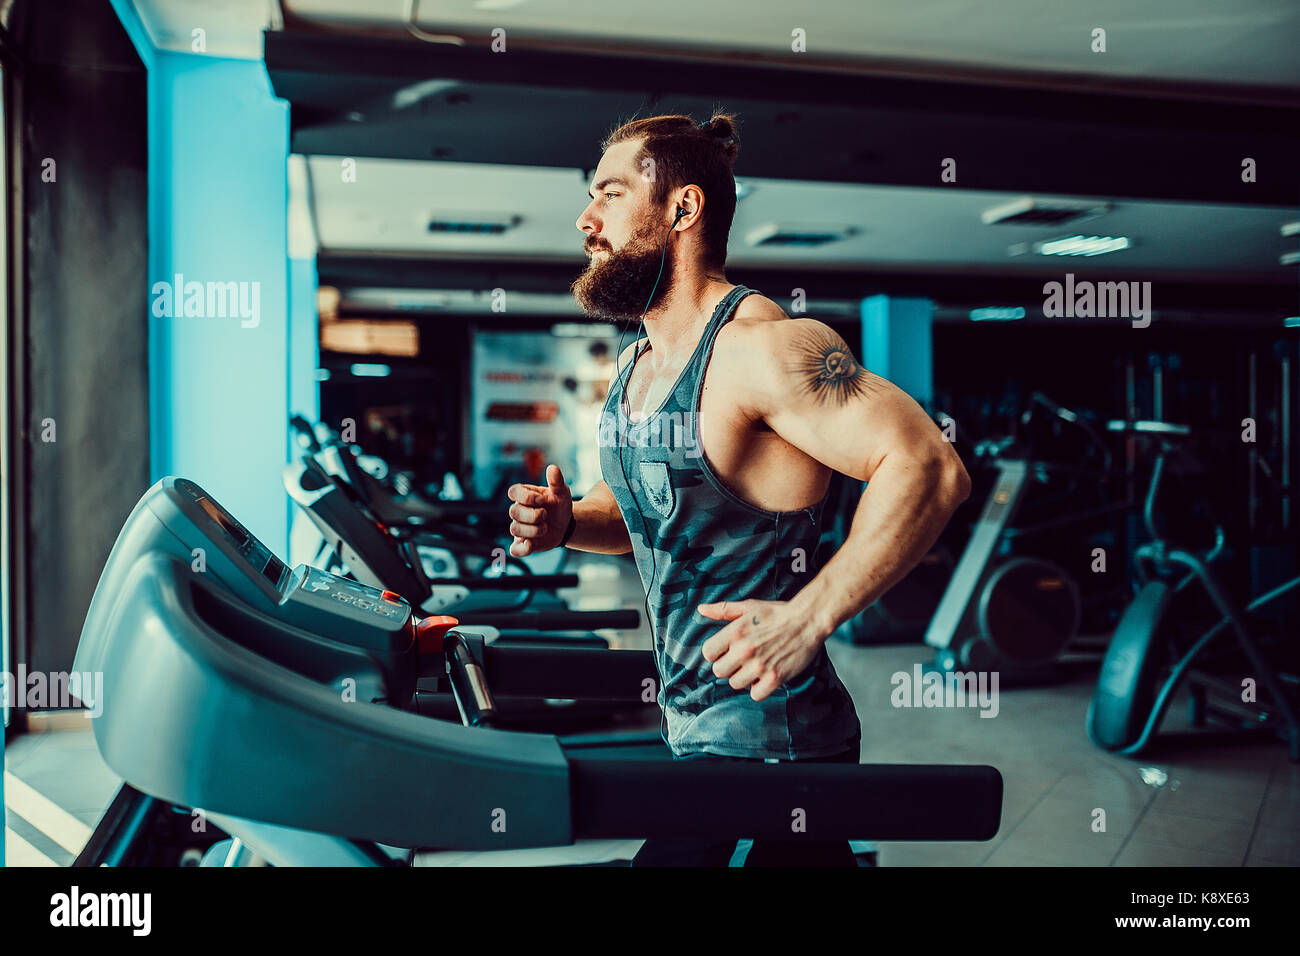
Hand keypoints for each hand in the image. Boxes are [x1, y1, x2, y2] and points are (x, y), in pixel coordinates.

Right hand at [507, 464, 572, 556]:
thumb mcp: (562, 492)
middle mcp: (518, 511)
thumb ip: (557, 481)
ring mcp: (519, 528)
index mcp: (524, 496)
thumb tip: (552, 468)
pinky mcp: (523, 544)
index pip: (513, 492)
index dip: (526, 497)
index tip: (542, 500)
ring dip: (533, 530)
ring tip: (545, 528)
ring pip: (515, 529)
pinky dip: (522, 549)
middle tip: (546, 515)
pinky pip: (515, 549)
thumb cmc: (559, 505)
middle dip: (533, 515)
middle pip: (514, 512)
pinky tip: (531, 545)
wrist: (565, 524)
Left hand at [698, 599, 823, 701]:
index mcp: (735, 632)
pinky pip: (755, 694)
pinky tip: (765, 677)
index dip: (716, 654)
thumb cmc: (778, 613)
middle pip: (719, 672)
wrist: (808, 620)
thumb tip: (701, 609)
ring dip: (743, 678)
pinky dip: (759, 689)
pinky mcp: (775, 678)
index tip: (726, 651)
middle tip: (741, 660)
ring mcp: (760, 665)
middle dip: (728, 667)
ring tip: (755, 667)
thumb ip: (723, 610)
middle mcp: (744, 650)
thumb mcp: (749, 606)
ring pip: (735, 684)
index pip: (708, 653)